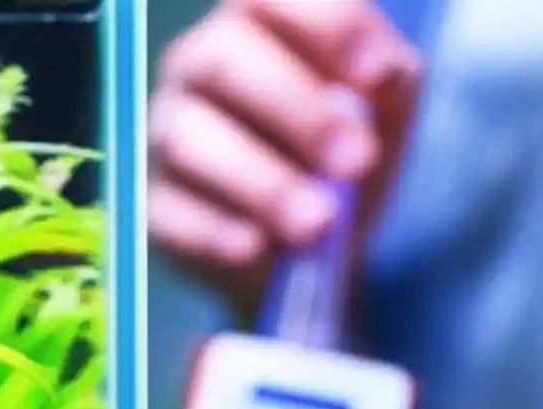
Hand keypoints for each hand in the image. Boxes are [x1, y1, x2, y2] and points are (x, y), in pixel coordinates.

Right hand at [149, 0, 420, 308]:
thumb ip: (389, 83)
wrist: (313, 247)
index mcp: (253, 26)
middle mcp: (196, 68)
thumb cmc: (341, 157)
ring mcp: (165, 136)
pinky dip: (215, 232)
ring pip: (190, 140)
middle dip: (297, 110)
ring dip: (262, 181)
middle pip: (223, 59)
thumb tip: (384, 74)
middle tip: (357, 161)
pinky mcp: (153, 207)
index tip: (378, 77)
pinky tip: (259, 249)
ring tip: (318, 224)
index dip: (327, 26)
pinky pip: (170, 213)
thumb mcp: (383, 113)